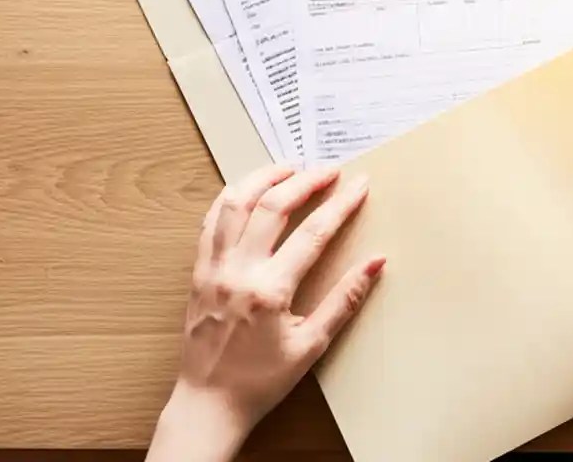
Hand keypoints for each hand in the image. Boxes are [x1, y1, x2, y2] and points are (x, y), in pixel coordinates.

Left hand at [147, 165, 384, 461]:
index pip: (312, 232)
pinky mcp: (197, 272)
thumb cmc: (260, 381)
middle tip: (329, 170)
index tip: (359, 185)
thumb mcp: (312, 344)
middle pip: (272, 206)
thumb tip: (374, 263)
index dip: (340, 204)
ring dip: (263, 178)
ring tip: (288, 168)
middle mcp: (237, 271)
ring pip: (234, 203)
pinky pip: (211, 222)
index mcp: (269, 291)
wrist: (208, 404)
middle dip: (305, 180)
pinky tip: (248, 191)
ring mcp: (212, 269)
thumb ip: (345, 299)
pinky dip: (231, 198)